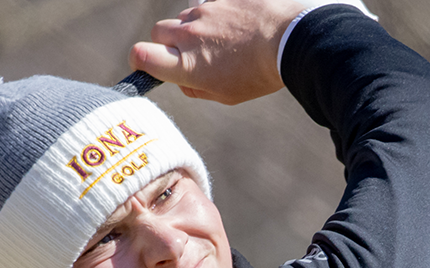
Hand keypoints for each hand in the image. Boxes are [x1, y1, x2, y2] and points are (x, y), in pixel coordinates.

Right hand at [129, 0, 303, 104]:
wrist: (291, 39)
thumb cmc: (260, 74)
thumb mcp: (226, 95)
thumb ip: (196, 89)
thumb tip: (182, 81)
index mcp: (187, 64)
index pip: (140, 55)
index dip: (139, 60)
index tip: (145, 64)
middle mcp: (189, 35)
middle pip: (157, 32)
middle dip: (166, 43)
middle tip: (187, 54)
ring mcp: (204, 11)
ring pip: (183, 17)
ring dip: (192, 28)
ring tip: (220, 41)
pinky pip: (206, 3)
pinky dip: (214, 15)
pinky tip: (234, 26)